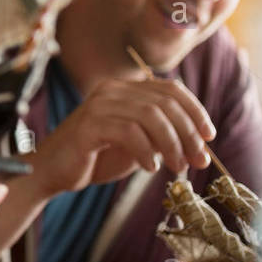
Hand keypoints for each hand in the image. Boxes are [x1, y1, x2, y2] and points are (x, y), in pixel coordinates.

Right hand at [31, 75, 215, 196]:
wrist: (53, 172)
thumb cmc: (95, 159)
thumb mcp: (137, 145)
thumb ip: (162, 138)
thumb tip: (200, 145)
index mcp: (125, 89)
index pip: (171, 89)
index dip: (196, 111)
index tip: (209, 138)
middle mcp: (112, 90)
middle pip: (165, 103)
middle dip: (189, 134)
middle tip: (198, 161)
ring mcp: (98, 105)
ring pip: (151, 116)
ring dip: (172, 144)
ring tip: (177, 167)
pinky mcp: (88, 124)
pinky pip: (129, 132)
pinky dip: (147, 151)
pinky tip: (151, 168)